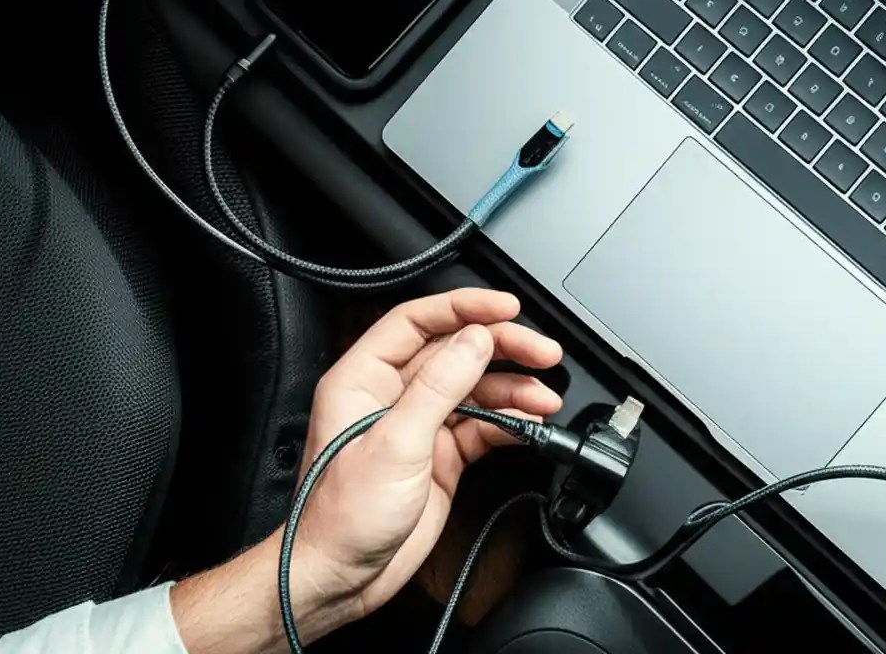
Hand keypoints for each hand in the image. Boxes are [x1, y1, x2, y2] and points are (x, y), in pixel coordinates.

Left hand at [171, 289, 562, 653]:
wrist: (341, 578)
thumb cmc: (340, 517)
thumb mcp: (394, 443)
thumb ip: (439, 387)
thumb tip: (473, 341)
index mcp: (364, 378)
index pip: (417, 321)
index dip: (463, 307)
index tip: (505, 307)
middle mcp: (392, 396)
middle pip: (455, 351)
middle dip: (502, 348)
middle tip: (542, 352)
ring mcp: (418, 426)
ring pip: (475, 390)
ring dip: (513, 390)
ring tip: (545, 397)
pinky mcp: (439, 457)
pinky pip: (482, 428)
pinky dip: (510, 425)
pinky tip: (532, 424)